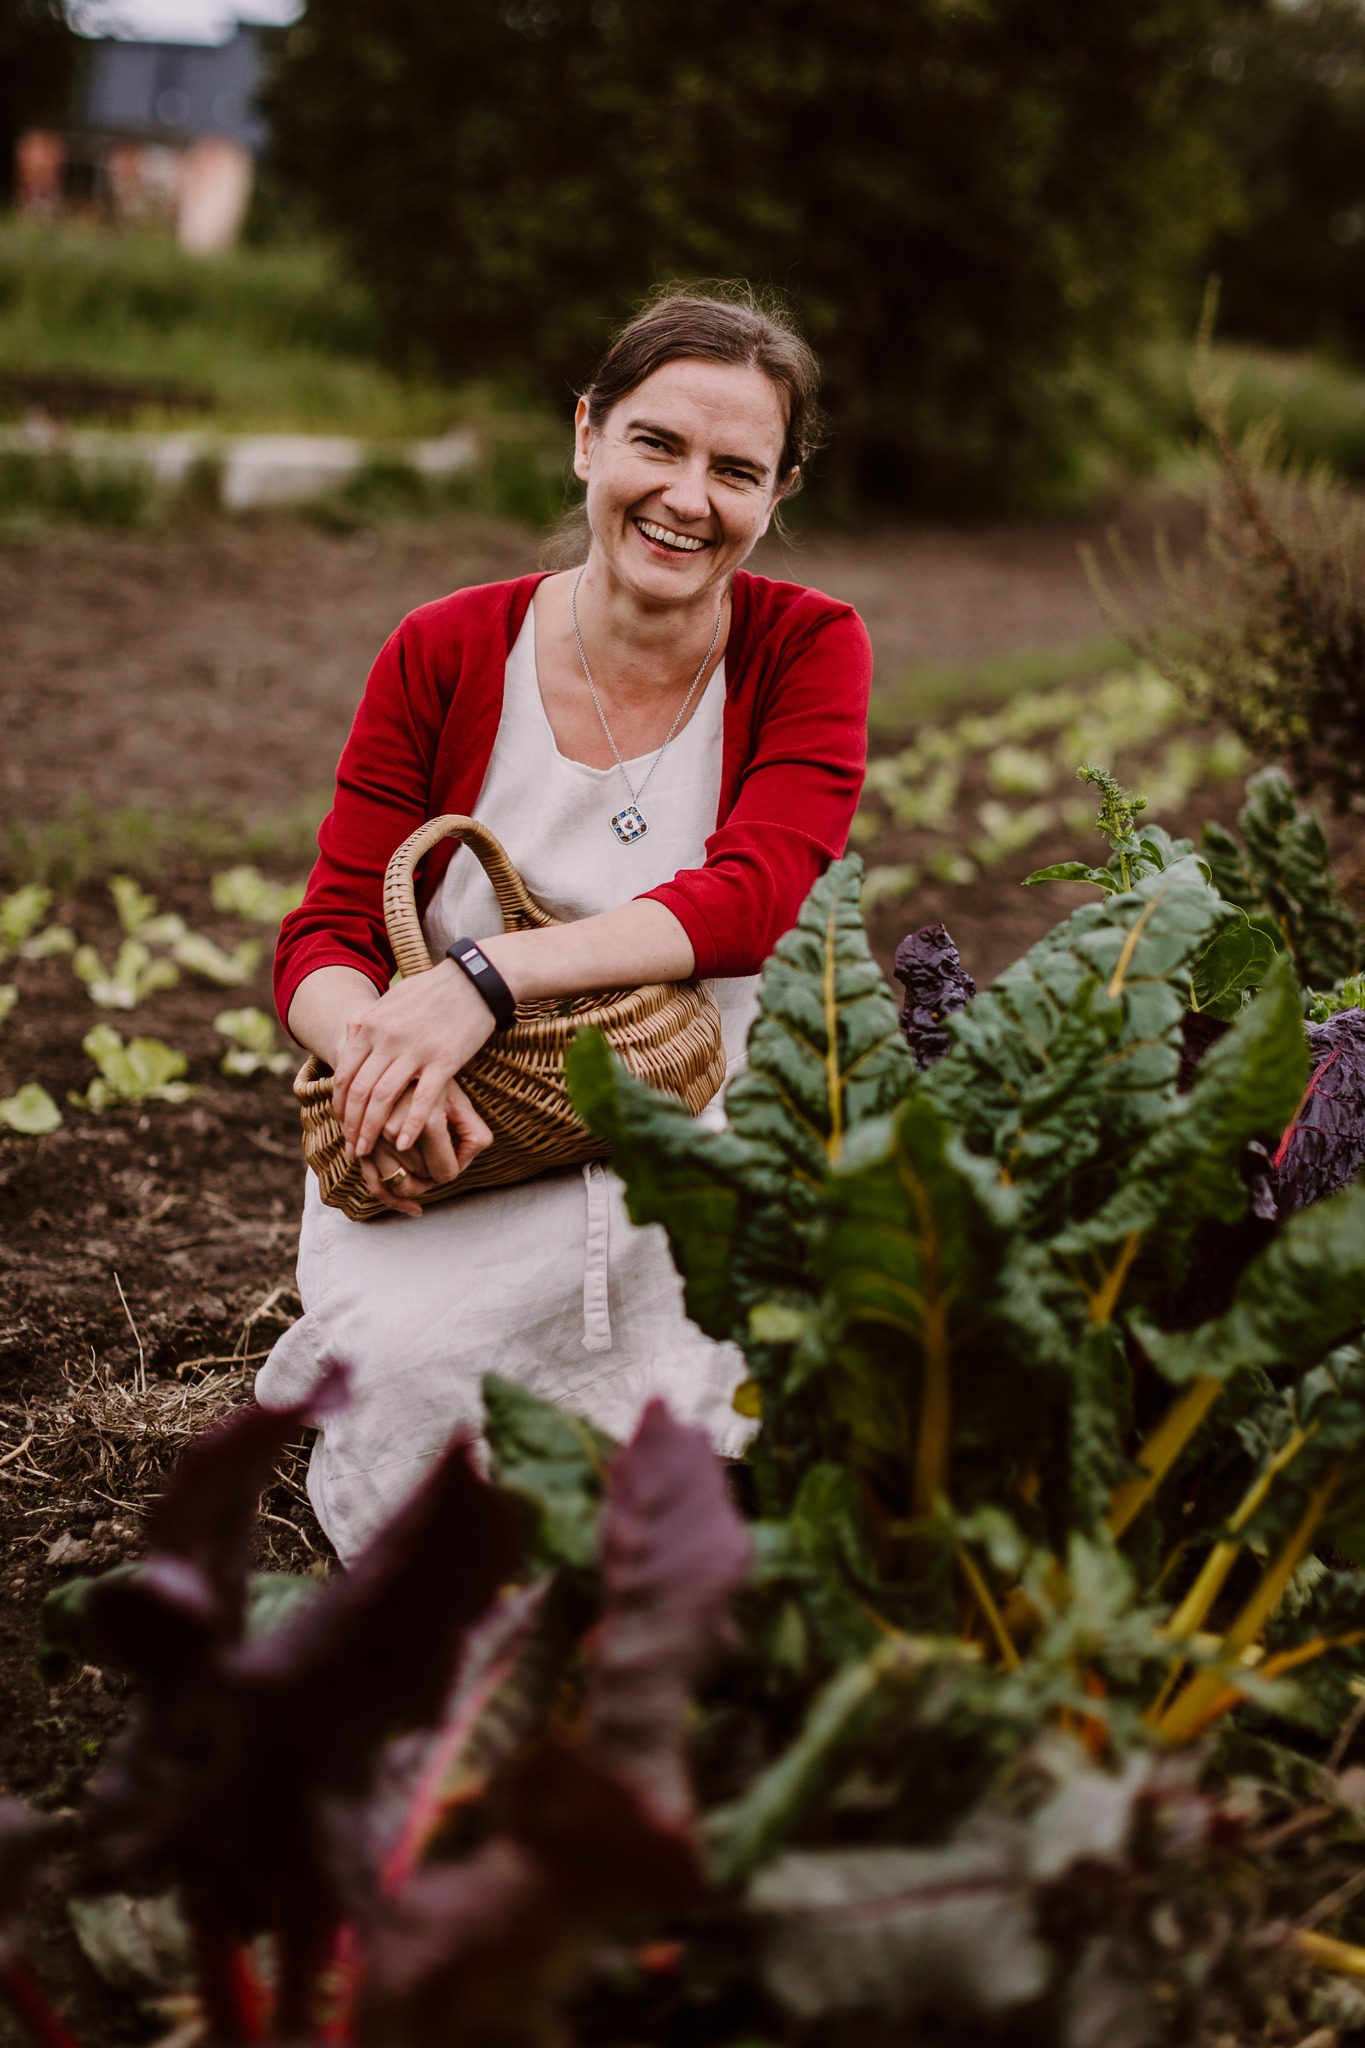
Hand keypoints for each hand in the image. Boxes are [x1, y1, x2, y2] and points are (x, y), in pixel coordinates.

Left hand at [332, 959, 497, 1160]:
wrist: (475, 980)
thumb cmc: (433, 990)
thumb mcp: (391, 1000)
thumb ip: (366, 1021)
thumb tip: (347, 1037)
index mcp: (372, 1026)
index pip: (345, 1073)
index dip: (340, 1104)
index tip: (341, 1124)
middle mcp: (388, 1039)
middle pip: (360, 1091)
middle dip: (351, 1124)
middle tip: (351, 1148)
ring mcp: (416, 1050)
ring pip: (384, 1098)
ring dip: (372, 1129)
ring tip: (368, 1151)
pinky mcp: (444, 1060)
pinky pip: (422, 1099)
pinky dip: (410, 1125)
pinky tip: (402, 1144)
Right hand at [352, 1076, 493, 1214]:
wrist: (390, 1062)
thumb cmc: (431, 1086)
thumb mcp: (462, 1104)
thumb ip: (475, 1135)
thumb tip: (459, 1168)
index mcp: (424, 1119)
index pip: (445, 1172)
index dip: (455, 1168)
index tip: (457, 1153)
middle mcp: (392, 1130)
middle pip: (422, 1180)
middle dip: (433, 1173)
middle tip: (439, 1151)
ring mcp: (371, 1138)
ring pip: (400, 1184)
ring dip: (415, 1182)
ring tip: (425, 1163)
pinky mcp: (357, 1143)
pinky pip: (374, 1185)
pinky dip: (395, 1202)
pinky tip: (414, 1210)